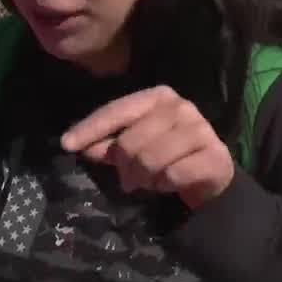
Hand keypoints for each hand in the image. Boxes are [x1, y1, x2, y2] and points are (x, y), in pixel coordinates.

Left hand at [60, 85, 234, 208]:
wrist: (211, 174)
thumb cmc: (167, 154)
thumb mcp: (135, 146)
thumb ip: (108, 144)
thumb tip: (80, 147)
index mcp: (158, 97)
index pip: (117, 110)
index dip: (90, 128)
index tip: (66, 144)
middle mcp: (180, 107)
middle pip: (131, 141)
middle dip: (124, 166)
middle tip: (129, 179)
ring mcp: (200, 129)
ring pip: (151, 159)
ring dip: (145, 178)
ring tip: (150, 181)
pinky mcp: (215, 155)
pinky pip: (173, 174)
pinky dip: (165, 185)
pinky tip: (169, 184)